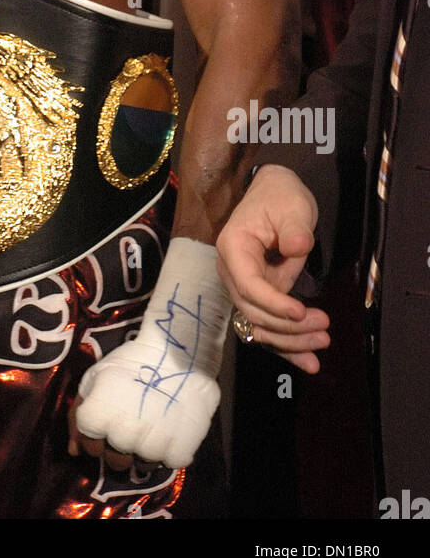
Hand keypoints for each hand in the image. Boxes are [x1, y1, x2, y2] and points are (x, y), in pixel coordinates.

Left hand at [71, 238, 229, 469]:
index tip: (111, 420)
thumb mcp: (95, 378)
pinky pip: (169, 463)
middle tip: (134, 421)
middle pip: (116, 462)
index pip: (90, 447)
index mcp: (96, 420)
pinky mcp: (178, 452)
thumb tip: (74, 451)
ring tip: (154, 422)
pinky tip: (170, 427)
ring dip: (146, 449)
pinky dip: (170, 450)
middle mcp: (120, 439)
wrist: (177, 351)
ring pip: (143, 465)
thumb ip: (78, 415)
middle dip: (121, 445)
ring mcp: (151, 448)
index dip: (98, 436)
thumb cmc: (131, 362)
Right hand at [216, 164, 329, 372]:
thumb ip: (294, 228)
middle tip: (324, 326)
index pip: (248, 285)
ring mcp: (243, 287)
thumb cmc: (281, 197)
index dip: (273, 303)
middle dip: (288, 326)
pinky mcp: (259, 297)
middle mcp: (232, 272)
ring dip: (290, 341)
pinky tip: (308, 362)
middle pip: (254, 311)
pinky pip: (268, 326)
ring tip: (323, 342)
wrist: (276, 195)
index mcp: (233, 248)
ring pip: (261, 325)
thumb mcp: (292, 206)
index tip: (301, 312)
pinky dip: (287, 346)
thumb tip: (296, 247)